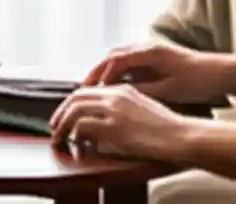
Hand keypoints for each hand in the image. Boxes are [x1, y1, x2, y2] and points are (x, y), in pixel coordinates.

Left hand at [49, 84, 193, 160]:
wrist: (181, 135)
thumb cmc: (168, 129)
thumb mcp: (145, 110)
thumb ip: (125, 110)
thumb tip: (107, 123)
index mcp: (124, 89)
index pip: (89, 90)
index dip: (72, 103)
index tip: (65, 116)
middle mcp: (116, 94)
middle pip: (77, 96)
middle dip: (61, 112)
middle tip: (54, 127)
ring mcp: (114, 109)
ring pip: (75, 109)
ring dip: (62, 125)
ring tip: (59, 138)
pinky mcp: (114, 126)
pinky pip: (82, 126)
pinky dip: (74, 136)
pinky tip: (77, 145)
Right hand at [82, 43, 225, 102]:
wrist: (222, 73)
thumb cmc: (198, 81)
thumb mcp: (168, 90)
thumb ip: (142, 90)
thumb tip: (119, 94)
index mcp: (150, 52)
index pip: (116, 60)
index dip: (101, 75)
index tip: (90, 90)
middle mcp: (149, 47)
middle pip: (114, 55)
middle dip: (98, 70)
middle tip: (85, 87)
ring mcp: (153, 51)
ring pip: (122, 57)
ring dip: (108, 70)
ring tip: (97, 87)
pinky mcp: (158, 58)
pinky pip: (132, 61)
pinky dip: (120, 71)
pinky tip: (117, 85)